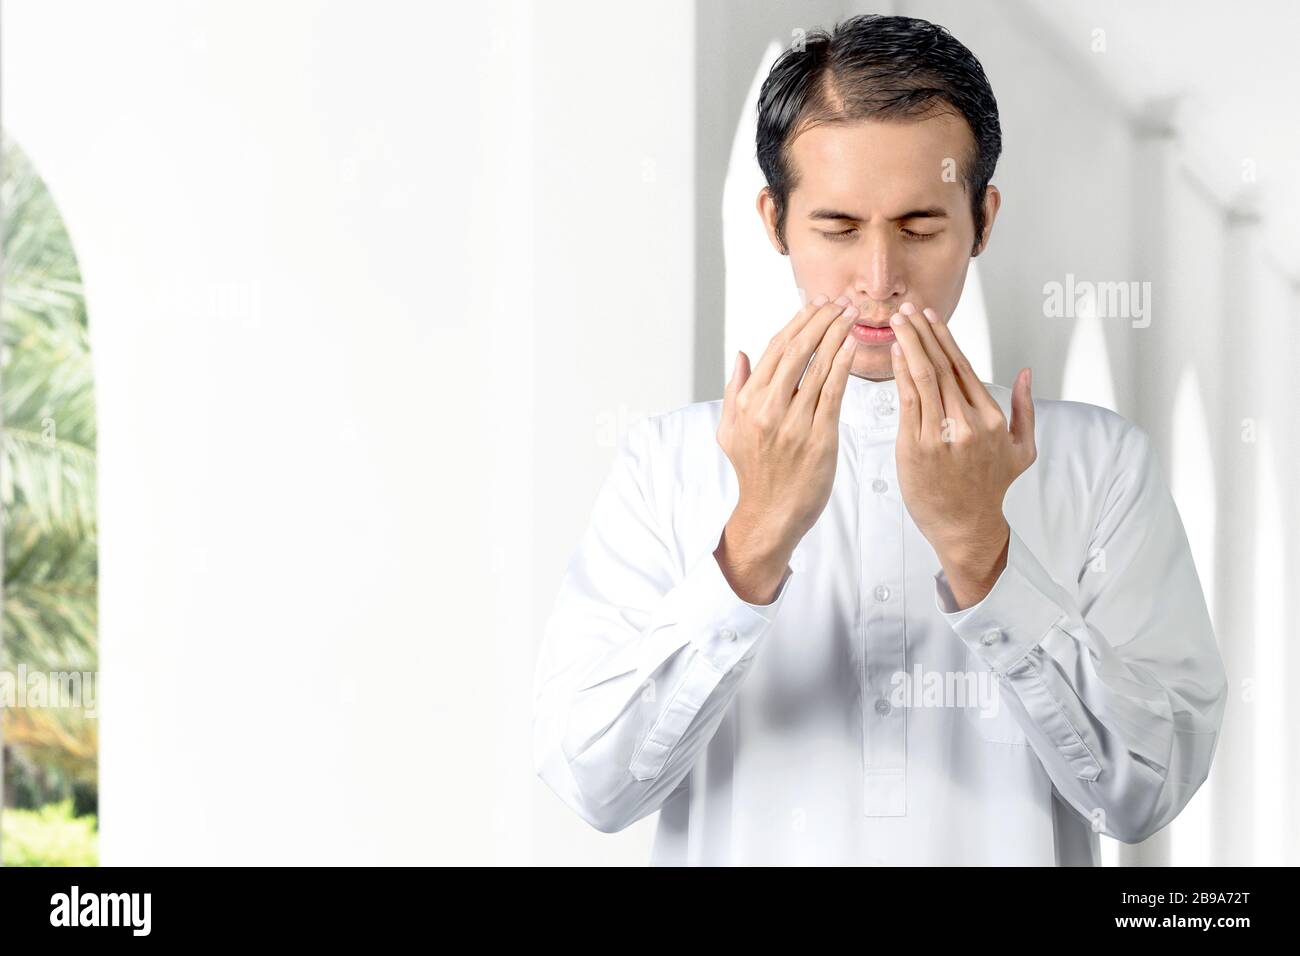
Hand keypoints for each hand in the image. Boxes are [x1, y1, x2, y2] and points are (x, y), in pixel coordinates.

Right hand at [714, 294, 860, 602]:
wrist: (771, 515)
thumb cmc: (755, 473)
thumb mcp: (729, 431)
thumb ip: (736, 390)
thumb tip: (742, 355)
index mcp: (747, 403)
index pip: (774, 350)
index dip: (797, 323)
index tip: (816, 305)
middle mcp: (767, 410)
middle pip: (796, 351)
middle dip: (820, 320)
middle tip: (840, 302)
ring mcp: (793, 424)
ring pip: (817, 367)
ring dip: (836, 335)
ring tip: (852, 315)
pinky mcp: (818, 438)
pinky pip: (833, 392)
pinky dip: (843, 365)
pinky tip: (854, 346)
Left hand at [888, 302, 1035, 607]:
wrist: (965, 528)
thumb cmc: (989, 489)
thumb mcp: (1021, 450)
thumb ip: (1024, 409)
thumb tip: (1025, 373)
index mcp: (991, 419)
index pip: (963, 367)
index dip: (944, 337)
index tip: (929, 316)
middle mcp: (967, 422)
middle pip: (942, 365)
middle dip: (922, 333)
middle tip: (906, 309)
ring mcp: (941, 434)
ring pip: (923, 377)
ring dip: (908, 345)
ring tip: (896, 324)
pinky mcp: (916, 446)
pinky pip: (908, 401)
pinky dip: (900, 374)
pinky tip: (893, 355)